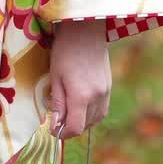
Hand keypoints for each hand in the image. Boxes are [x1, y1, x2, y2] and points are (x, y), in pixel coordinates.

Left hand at [48, 19, 111, 138]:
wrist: (85, 30)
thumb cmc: (65, 50)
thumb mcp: (55, 76)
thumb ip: (57, 103)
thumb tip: (55, 125)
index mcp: (81, 96)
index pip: (75, 128)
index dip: (63, 133)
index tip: (52, 130)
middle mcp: (97, 97)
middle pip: (85, 126)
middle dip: (71, 127)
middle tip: (58, 118)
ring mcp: (106, 92)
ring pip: (95, 120)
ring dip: (82, 121)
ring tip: (69, 111)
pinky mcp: (109, 86)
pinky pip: (102, 110)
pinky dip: (92, 113)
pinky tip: (82, 104)